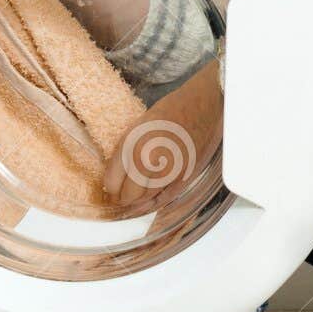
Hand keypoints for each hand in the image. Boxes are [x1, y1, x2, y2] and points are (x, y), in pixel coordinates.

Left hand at [102, 59, 222, 210]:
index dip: (109, 187)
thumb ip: (124, 152)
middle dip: (121, 196)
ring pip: (144, 201)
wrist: (203, 107)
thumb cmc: (172, 111)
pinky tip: (146, 203)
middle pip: (127, 196)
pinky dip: (152, 204)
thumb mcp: (137, 127)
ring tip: (132, 196)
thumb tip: (114, 178)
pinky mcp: (183, 179)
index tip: (110, 188)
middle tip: (119, 194)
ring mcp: (167, 173)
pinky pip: (163, 200)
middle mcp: (148, 162)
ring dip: (136, 201)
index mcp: (132, 145)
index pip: (111, 183)